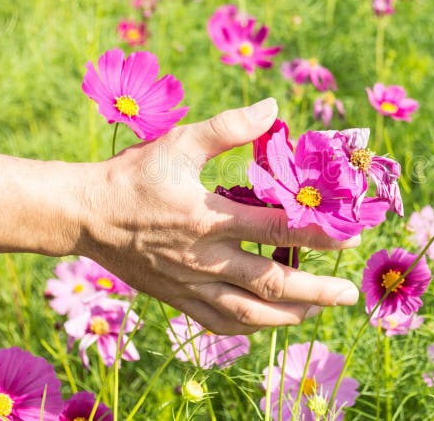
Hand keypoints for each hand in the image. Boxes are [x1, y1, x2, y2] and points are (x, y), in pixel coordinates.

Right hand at [78, 98, 360, 334]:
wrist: (85, 214)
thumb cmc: (133, 175)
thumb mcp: (180, 143)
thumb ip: (229, 126)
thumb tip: (273, 107)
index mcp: (210, 218)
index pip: (277, 230)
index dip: (318, 234)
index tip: (348, 237)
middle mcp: (205, 258)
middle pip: (271, 284)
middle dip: (316, 292)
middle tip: (349, 294)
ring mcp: (190, 284)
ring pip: (248, 313)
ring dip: (288, 315)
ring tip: (317, 312)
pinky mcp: (176, 298)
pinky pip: (218, 323)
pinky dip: (248, 326)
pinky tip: (266, 322)